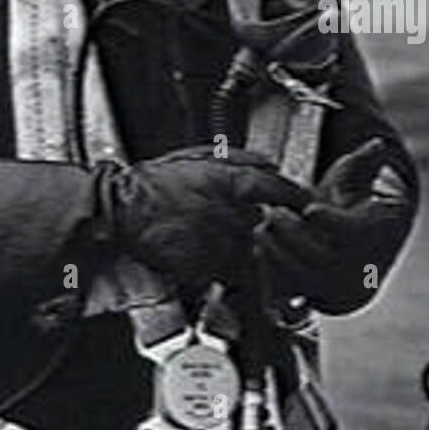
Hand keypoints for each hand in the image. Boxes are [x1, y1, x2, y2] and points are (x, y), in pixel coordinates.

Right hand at [102, 146, 312, 292]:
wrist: (122, 210)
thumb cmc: (156, 182)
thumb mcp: (200, 156)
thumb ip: (239, 160)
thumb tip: (270, 163)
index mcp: (232, 182)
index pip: (283, 191)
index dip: (299, 198)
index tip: (307, 204)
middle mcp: (230, 213)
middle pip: (275, 228)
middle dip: (281, 232)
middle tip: (285, 234)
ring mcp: (219, 242)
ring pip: (257, 253)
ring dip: (261, 254)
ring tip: (255, 252)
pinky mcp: (204, 267)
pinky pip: (233, 273)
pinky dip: (236, 271)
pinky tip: (230, 262)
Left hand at [256, 137, 413, 309]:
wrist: (366, 255)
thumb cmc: (359, 210)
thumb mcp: (362, 184)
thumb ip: (366, 162)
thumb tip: (377, 143)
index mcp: (376, 235)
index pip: (356, 233)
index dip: (332, 222)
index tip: (310, 209)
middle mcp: (361, 265)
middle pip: (325, 257)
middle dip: (295, 235)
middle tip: (273, 214)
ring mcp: (339, 286)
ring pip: (306, 277)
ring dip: (279, 254)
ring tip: (261, 229)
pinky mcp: (318, 297)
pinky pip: (294, 291)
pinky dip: (274, 273)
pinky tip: (260, 251)